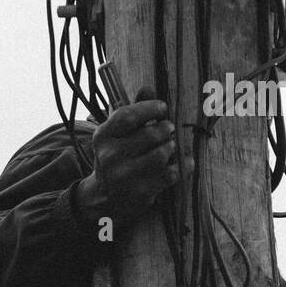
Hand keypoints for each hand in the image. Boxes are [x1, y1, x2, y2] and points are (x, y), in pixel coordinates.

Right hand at [74, 87, 185, 225]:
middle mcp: (111, 156)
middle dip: (165, 129)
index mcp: (103, 136)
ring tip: (170, 146)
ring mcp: (126, 176)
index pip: (128, 116)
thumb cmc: (115, 158)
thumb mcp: (116, 135)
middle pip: (150, 134)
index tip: (162, 108)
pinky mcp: (143, 192)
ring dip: (172, 147)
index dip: (150, 108)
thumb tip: (148, 88)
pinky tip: (181, 162)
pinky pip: (172, 173)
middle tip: (168, 129)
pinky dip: (182, 165)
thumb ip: (132, 112)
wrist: (105, 198)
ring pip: (162, 153)